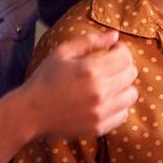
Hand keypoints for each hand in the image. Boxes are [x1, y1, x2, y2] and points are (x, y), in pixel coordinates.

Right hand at [20, 31, 137, 139]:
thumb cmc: (45, 78)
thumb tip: (115, 36)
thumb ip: (90, 42)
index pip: (125, 57)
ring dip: (123, 87)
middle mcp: (100, 91)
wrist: (30, 112)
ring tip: (109, 85)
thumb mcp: (62, 53)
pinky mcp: (99, 127)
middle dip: (123, 67)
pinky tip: (105, 101)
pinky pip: (123, 114)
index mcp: (91, 70)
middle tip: (110, 67)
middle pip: (131, 74)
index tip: (112, 52)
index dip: (121, 51)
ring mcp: (101, 111)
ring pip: (131, 94)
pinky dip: (118, 106)